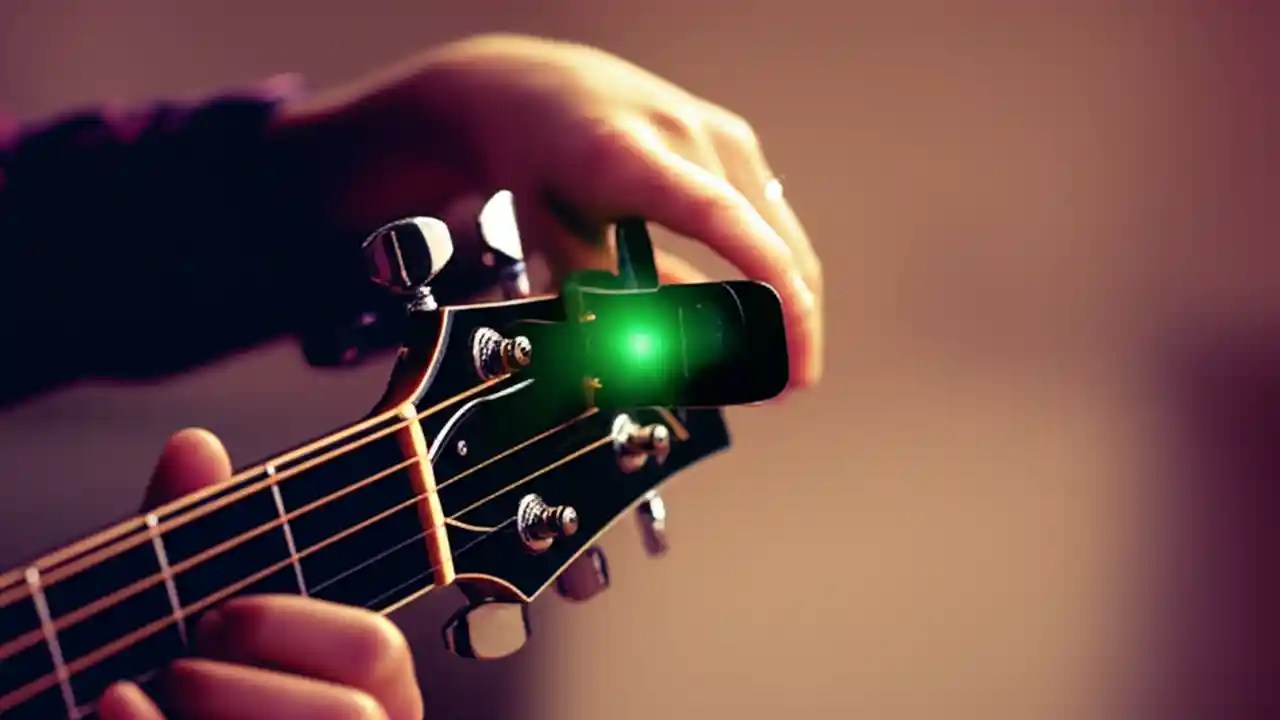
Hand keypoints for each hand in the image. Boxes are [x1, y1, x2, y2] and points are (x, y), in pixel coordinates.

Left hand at [98, 429, 423, 719]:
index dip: (303, 624)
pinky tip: (109, 713)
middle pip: (361, 717)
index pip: (378, 656)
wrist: (69, 714)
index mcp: (343, 701)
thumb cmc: (122, 691)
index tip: (218, 611)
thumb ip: (186, 547)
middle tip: (178, 664)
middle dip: (252, 682)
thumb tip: (197, 447)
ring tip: (132, 695)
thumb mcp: (153, 618)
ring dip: (224, 709)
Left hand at [271, 33, 822, 388]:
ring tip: (780, 357)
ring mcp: (715, 132)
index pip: (717, 216)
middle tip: (790, 383)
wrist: (531, 87)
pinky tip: (764, 306)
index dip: (765, 282)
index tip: (792, 341)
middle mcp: (683, 135)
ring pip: (779, 229)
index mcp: (627, 156)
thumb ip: (595, 298)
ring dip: (789, 294)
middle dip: (793, 318)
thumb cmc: (529, 157)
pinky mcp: (730, 139)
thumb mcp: (544, 235)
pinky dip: (771, 261)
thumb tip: (645, 364)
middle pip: (768, 234)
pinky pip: (767, 212)